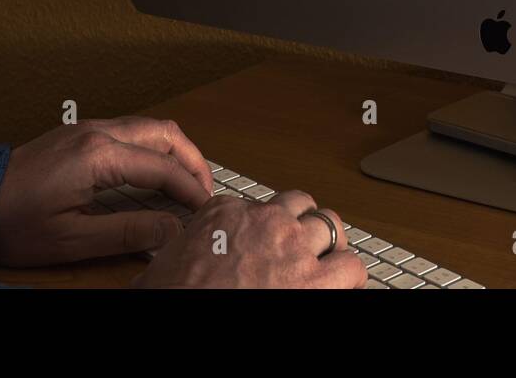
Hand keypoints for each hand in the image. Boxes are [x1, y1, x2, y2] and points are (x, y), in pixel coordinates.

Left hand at [0, 117, 212, 266]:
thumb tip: (172, 229)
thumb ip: (128, 232)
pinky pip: (132, 129)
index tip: (206, 210)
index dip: (191, 191)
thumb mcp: (72, 238)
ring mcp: (88, 128)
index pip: (164, 168)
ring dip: (175, 150)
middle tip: (205, 191)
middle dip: (194, 160)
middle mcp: (99, 132)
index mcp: (100, 156)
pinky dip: (155, 146)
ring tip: (186, 181)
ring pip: (150, 126)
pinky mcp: (79, 132)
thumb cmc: (14, 221)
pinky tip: (154, 170)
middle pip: (166, 133)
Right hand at [134, 190, 366, 288]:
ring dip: (329, 244)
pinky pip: (352, 266)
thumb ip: (180, 250)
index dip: (264, 226)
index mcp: (226, 212)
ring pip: (330, 226)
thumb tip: (171, 262)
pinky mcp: (315, 280)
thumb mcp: (163, 263)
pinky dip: (351, 275)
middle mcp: (264, 221)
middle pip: (300, 206)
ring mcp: (293, 247)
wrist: (185, 311)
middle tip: (300, 246)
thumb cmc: (172, 294)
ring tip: (326, 261)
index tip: (262, 242)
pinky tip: (343, 284)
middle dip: (302, 224)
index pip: (258, 205)